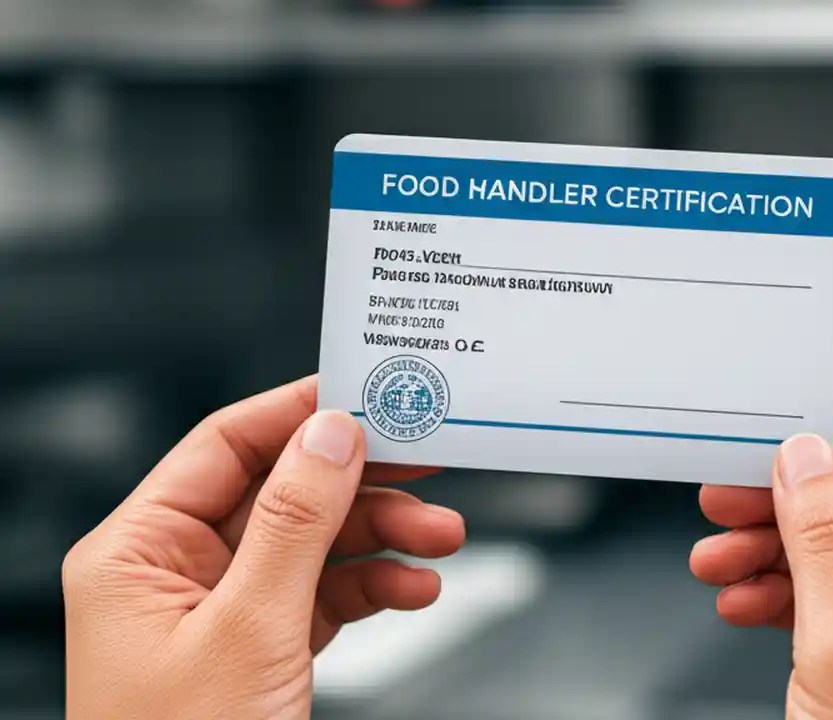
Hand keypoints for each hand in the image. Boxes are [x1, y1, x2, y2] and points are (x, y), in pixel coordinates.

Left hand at [63, 377, 465, 719]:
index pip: (225, 446)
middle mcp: (175, 572)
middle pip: (284, 493)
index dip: (299, 413)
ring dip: (384, 538)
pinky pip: (327, 593)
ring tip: (442, 538)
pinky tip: (416, 588)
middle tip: (429, 464)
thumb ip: (292, 523)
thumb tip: (330, 434)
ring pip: (316, 542)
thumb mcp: (247, 629)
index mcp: (137, 552)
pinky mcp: (262, 645)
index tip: (367, 392)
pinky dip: (376, 587)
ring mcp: (222, 610)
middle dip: (364, 485)